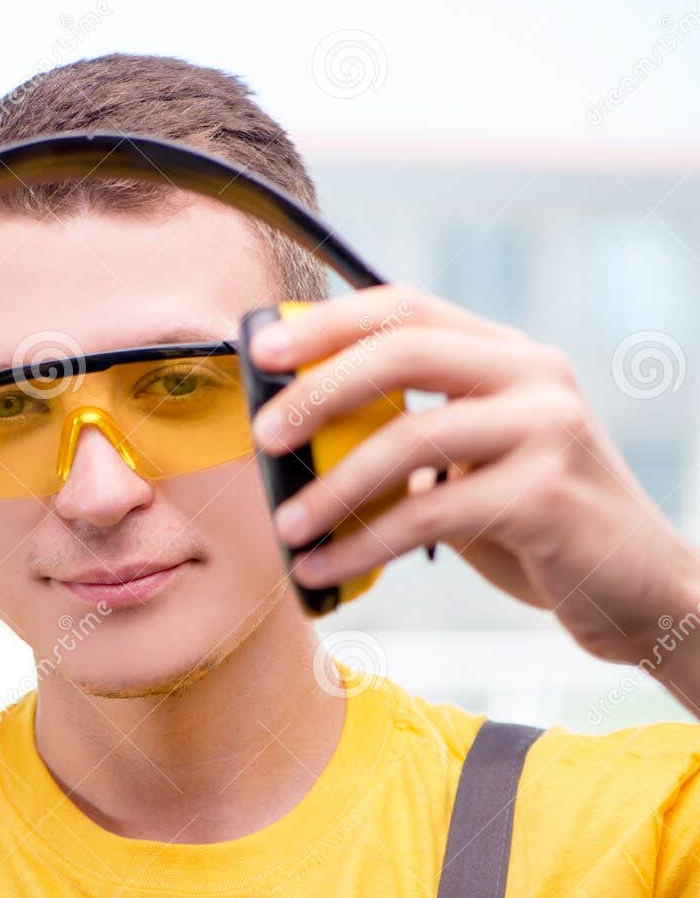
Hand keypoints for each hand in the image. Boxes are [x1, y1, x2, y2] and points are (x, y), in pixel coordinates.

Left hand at [248, 285, 699, 667]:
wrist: (637, 589)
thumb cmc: (530, 522)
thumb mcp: (467, 460)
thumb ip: (402, 430)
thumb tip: (287, 426)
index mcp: (506, 355)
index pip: (405, 308)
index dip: (326, 322)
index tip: (261, 348)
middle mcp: (534, 376)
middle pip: (404, 352)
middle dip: (319, 390)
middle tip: (264, 434)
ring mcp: (548, 430)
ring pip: (410, 439)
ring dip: (332, 488)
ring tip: (285, 528)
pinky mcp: (547, 496)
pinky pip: (428, 514)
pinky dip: (361, 544)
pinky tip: (321, 568)